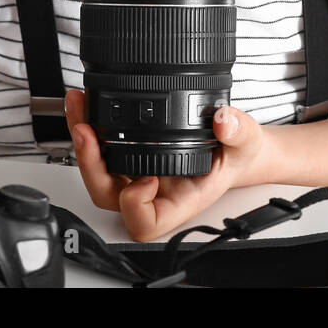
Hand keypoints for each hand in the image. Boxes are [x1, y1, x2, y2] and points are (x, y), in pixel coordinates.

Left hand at [64, 89, 268, 241]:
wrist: (231, 146)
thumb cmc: (236, 156)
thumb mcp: (246, 142)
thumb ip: (239, 132)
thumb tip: (224, 120)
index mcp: (178, 201)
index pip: (144, 221)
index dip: (135, 205)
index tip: (145, 178)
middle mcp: (152, 192)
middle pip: (108, 196)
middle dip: (91, 165)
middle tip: (87, 133)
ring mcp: (137, 174)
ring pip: (97, 172)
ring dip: (83, 143)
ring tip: (80, 109)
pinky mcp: (129, 155)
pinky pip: (100, 150)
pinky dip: (89, 127)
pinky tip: (87, 105)